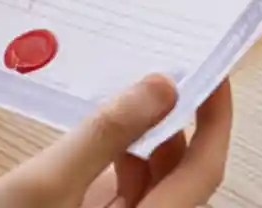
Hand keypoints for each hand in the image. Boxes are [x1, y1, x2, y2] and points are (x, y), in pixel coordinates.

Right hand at [0, 76, 232, 207]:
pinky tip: (100, 131)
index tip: (214, 76)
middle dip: (178, 122)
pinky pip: (126, 189)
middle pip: (182, 175)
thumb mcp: (46, 182)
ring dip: (147, 138)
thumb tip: (160, 89)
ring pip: (154, 181)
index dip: (215, 121)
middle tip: (168, 71)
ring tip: (128, 94)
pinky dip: (120, 155)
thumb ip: (104, 134)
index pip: (204, 171)